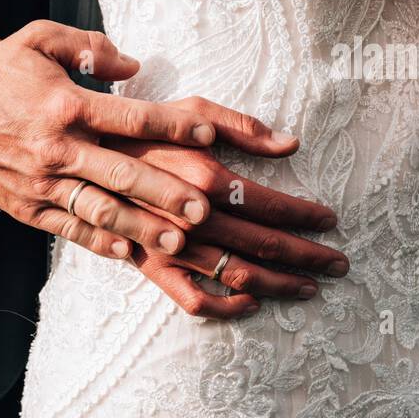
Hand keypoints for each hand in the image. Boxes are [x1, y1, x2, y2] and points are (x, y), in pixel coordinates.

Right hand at [0, 21, 303, 259]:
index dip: (173, 126)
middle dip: (165, 192)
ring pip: (98, 209)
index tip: (211, 135)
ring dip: (140, 226)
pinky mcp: (27, 206)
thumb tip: (134, 66)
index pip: (131, 117)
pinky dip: (98, 242)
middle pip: (122, 173)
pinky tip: (128, 252)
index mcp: (66, 105)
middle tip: (204, 208)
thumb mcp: (38, 39)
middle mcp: (56, 147)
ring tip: (177, 241)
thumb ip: (89, 47)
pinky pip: (67, 229)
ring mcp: (41, 182)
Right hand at [112, 132, 347, 319]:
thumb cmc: (140, 128)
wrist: (79, 157)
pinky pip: (193, 299)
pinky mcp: (150, 266)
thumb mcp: (188, 109)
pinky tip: (251, 304)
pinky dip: (227, 308)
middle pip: (264, 243)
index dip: (307, 215)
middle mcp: (194, 217)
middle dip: (307, 255)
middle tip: (339, 264)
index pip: (273, 204)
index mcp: (207, 177)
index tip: (331, 220)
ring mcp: (172, 247)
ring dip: (279, 284)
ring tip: (310, 287)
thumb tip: (291, 144)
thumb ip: (241, 126)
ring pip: (238, 276)